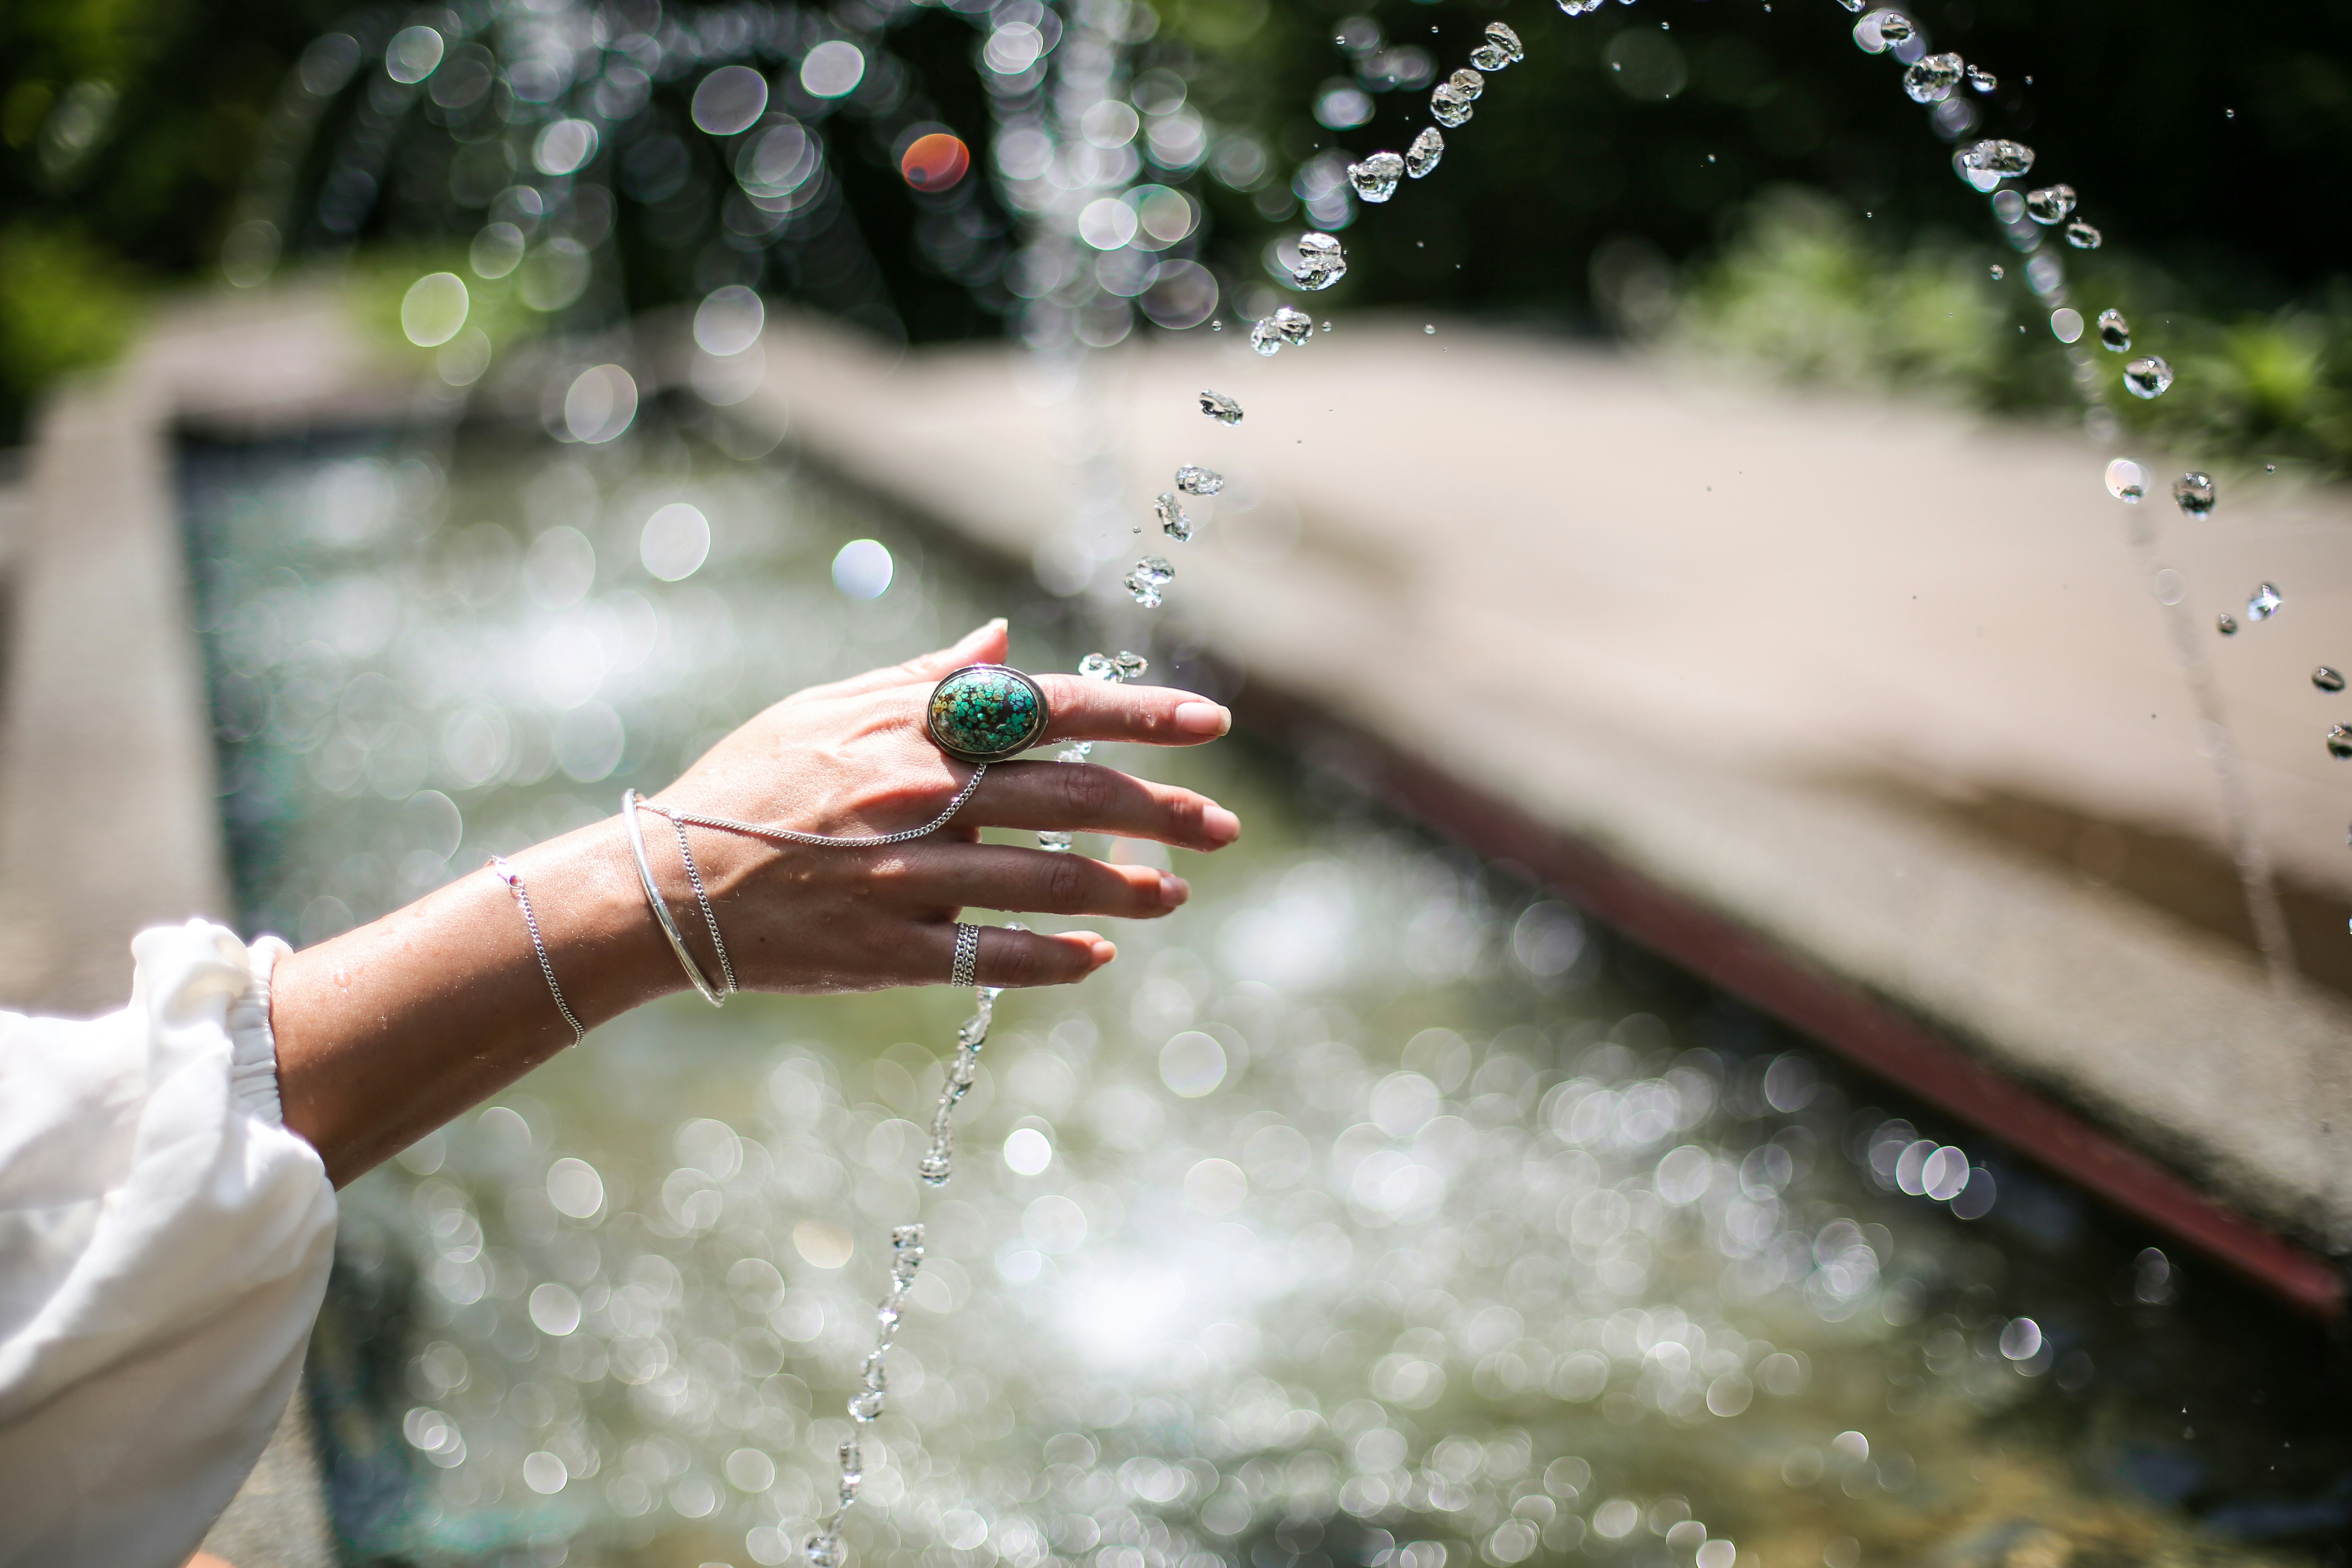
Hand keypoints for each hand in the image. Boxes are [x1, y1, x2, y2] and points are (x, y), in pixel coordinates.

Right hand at [646, 619, 1240, 991]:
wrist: (664, 885)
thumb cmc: (748, 783)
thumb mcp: (826, 706)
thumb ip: (924, 677)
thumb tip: (1004, 639)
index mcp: (911, 727)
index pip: (1052, 708)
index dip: (1140, 715)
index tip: (1210, 724)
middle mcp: (919, 794)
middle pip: (1072, 793)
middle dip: (1162, 809)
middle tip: (1223, 827)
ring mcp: (906, 876)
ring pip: (1050, 879)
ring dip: (1127, 889)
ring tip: (1175, 894)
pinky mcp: (890, 948)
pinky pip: (996, 955)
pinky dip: (1058, 957)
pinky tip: (1100, 957)